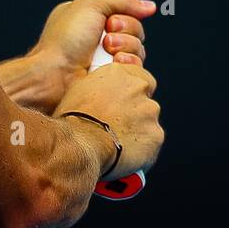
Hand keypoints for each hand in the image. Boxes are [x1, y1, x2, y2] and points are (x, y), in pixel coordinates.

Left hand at [15, 0, 155, 112]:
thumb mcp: (90, 4)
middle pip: (136, 29)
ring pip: (138, 48)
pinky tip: (111, 64)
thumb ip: (122, 0)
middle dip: (124, 30)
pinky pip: (135, 67)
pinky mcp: (113, 75)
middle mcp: (102, 36)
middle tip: (106, 34)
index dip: (126, 13)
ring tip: (105, 50)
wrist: (54, 75)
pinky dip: (126, 64)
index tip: (112, 18)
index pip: (127, 10)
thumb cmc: (62, 42)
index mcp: (94, 16)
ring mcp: (107, 57)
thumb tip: (147, 5)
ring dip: (124, 47)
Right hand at [56, 61, 162, 179]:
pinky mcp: (156, 135)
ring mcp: (149, 111)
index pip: (137, 75)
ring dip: (139, 129)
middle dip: (135, 110)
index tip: (122, 103)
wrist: (79, 145)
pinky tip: (126, 154)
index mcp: (117, 73)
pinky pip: (152, 141)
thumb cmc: (72, 122)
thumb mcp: (78, 92)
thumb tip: (100, 96)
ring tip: (118, 142)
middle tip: (118, 124)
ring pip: (149, 120)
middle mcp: (137, 87)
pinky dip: (143, 148)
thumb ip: (98, 88)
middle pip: (145, 97)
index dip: (130, 91)